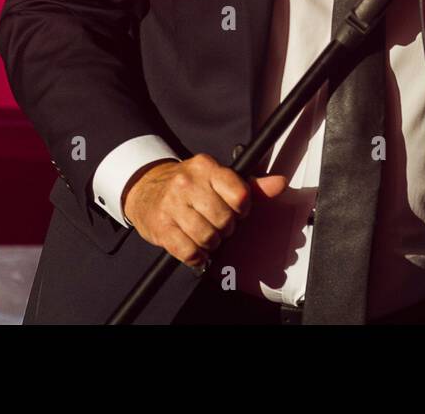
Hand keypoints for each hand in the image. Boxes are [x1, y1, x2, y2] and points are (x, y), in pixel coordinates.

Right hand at [122, 155, 287, 266]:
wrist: (145, 189)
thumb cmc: (188, 186)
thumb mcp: (217, 178)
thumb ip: (250, 185)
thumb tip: (279, 183)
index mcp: (206, 168)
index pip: (239, 194)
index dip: (243, 208)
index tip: (236, 210)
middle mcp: (187, 183)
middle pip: (224, 219)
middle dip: (226, 228)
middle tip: (219, 225)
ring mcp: (172, 205)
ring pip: (208, 238)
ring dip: (212, 243)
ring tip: (206, 235)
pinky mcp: (161, 227)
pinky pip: (189, 252)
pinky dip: (197, 257)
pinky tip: (195, 249)